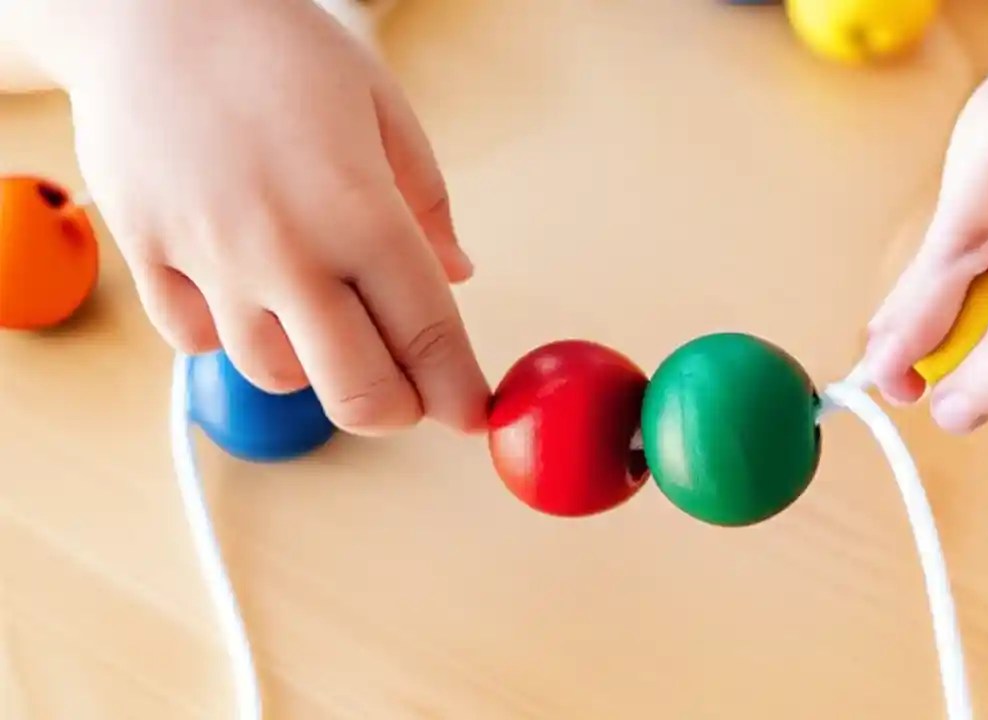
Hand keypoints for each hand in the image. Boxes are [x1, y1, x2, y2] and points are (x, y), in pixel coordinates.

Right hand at [62, 0, 488, 433]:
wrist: (145, 6)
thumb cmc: (275, 44)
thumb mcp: (381, 107)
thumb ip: (426, 204)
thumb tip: (456, 277)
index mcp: (360, 211)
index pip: (428, 335)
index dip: (458, 390)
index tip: (472, 415)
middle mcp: (286, 252)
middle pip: (356, 391)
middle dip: (396, 409)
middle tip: (409, 393)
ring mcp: (210, 261)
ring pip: (275, 376)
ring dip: (314, 368)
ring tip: (325, 317)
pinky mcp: (147, 257)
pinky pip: (196, 340)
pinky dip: (231, 333)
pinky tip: (249, 289)